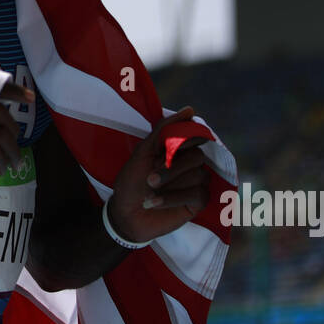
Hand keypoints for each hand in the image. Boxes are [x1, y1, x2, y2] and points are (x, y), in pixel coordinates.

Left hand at [107, 106, 209, 243]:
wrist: (125, 214)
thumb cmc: (132, 181)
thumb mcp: (143, 152)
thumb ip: (164, 130)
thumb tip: (190, 110)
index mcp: (177, 148)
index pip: (195, 134)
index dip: (184, 140)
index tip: (165, 151)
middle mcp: (190, 163)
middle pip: (197, 156)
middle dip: (172, 168)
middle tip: (149, 179)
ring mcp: (196, 181)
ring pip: (199, 175)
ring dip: (170, 184)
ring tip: (149, 191)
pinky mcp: (199, 201)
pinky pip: (199, 194)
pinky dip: (173, 198)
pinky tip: (154, 202)